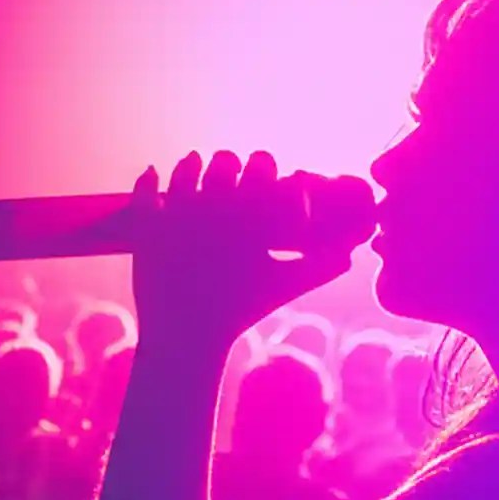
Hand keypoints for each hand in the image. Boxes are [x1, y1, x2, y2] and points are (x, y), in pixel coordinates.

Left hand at [129, 150, 356, 351]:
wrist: (188, 338)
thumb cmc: (243, 311)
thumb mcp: (286, 286)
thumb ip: (322, 266)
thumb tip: (350, 255)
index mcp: (250, 214)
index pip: (262, 166)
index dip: (266, 164)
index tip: (266, 170)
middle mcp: (216, 207)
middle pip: (226, 161)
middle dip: (232, 163)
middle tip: (236, 169)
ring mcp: (180, 214)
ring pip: (189, 167)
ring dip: (196, 164)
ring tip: (197, 164)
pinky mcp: (150, 226)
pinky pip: (147, 191)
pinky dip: (150, 180)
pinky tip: (156, 173)